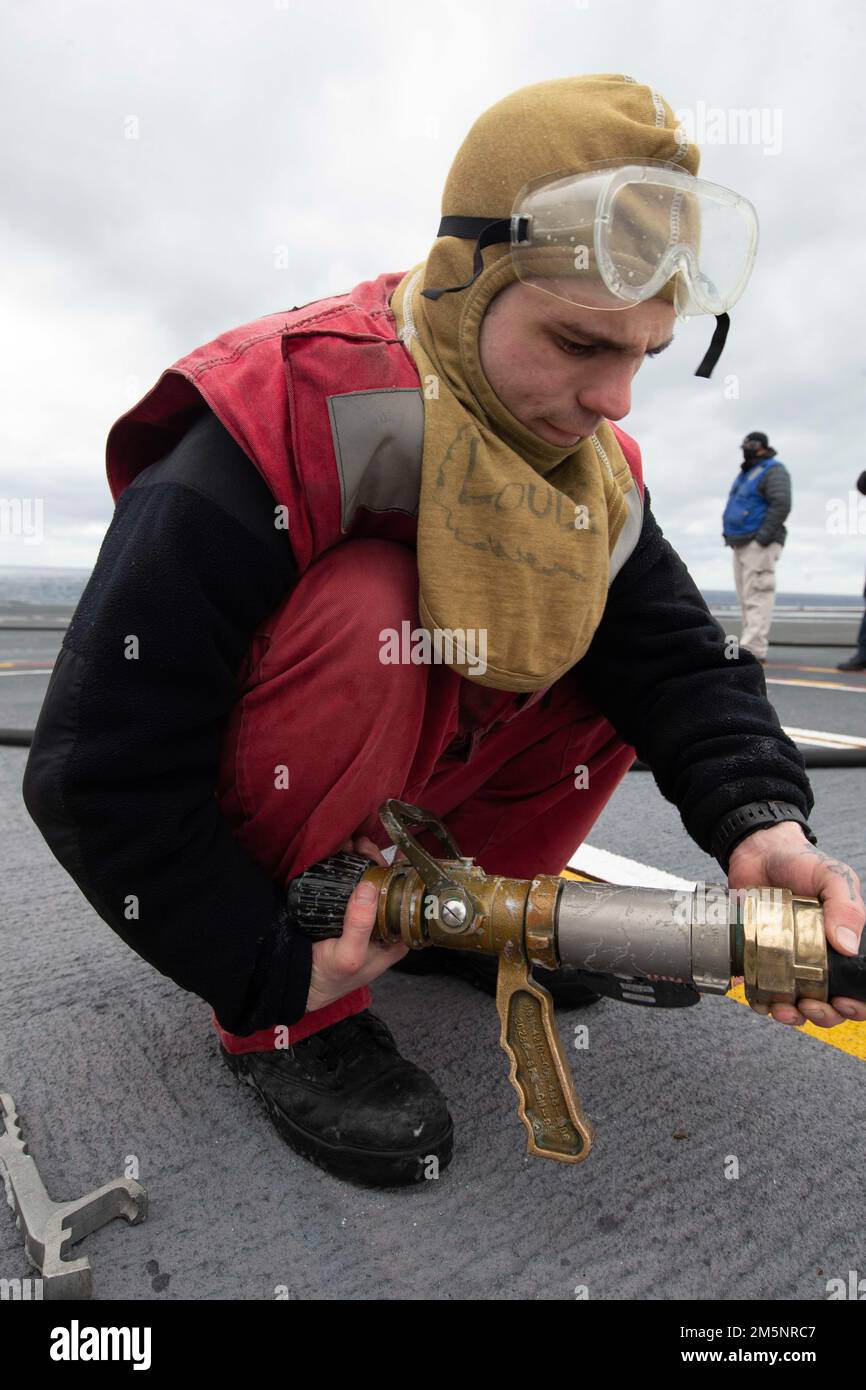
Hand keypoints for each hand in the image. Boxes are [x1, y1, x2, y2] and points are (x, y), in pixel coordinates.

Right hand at [305, 834, 407, 1012]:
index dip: (404, 877)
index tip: (397, 855)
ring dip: (360, 859)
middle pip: (386, 885)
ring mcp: (360, 915)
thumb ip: (360, 924)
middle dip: (377, 862)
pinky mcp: (341, 910)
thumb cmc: (330, 978)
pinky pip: (346, 883)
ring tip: (352, 843)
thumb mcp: (349, 955)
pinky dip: (345, 866)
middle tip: (364, 844)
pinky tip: (342, 851)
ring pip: (366, 880)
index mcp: (394, 937)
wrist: (295, 984)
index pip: (407, 901)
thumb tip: (369, 886)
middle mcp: (381, 924)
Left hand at [727, 822, 865, 1027]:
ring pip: (795, 1005)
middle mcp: (816, 958)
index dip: (855, 1006)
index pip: (857, 987)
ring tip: (784, 1008)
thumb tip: (847, 946)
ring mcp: (786, 961)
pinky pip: (761, 991)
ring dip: (792, 1016)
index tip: (844, 1004)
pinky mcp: (758, 958)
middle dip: (823, 1015)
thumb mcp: (833, 876)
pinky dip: (761, 1002)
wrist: (758, 850)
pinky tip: (759, 998)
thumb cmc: (802, 862)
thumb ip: (845, 905)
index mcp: (841, 944)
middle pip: (828, 1006)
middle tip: (811, 1005)